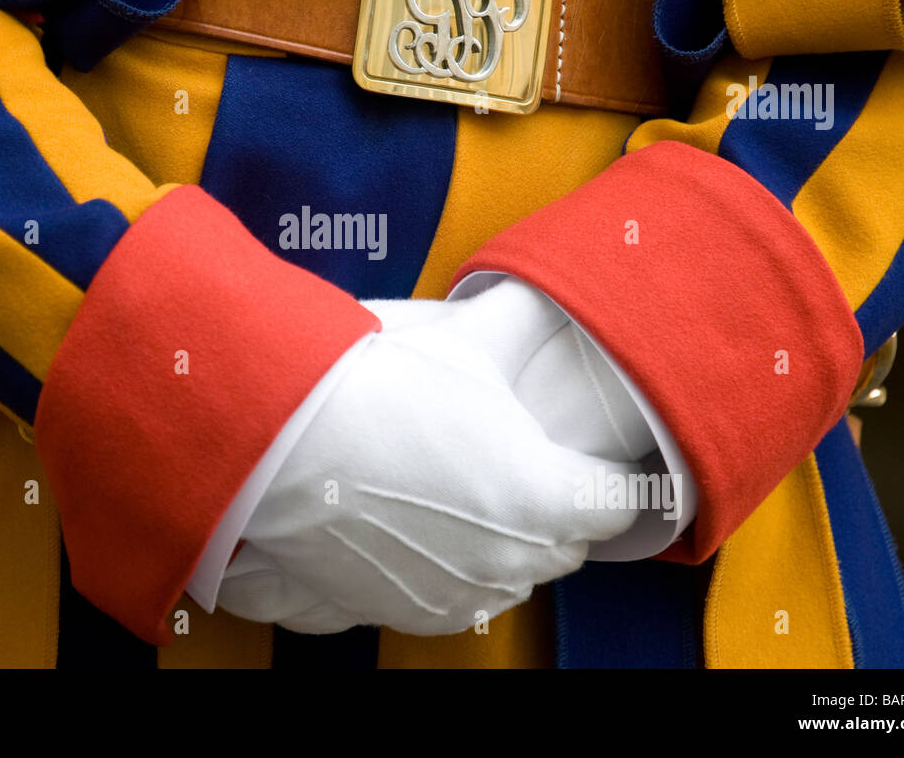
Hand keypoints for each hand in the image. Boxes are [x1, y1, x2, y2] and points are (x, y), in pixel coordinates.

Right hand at [215, 280, 646, 634]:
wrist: (283, 443)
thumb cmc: (379, 389)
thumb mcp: (466, 342)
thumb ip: (522, 321)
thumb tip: (545, 293)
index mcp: (544, 497)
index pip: (619, 504)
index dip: (614, 478)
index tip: (604, 463)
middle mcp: (508, 560)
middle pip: (568, 546)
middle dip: (559, 512)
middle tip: (529, 467)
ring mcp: (454, 593)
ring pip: (512, 579)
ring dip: (505, 547)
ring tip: (471, 499)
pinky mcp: (403, 611)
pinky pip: (455, 603)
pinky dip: (451, 575)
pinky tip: (425, 534)